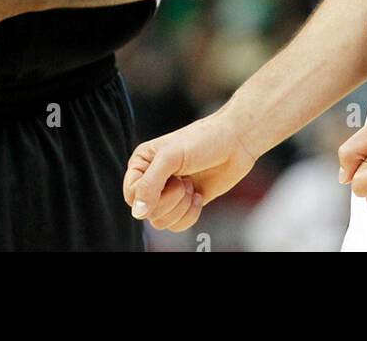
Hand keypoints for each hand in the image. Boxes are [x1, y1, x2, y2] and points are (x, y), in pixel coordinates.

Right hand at [123, 110, 258, 231]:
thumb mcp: (171, 157)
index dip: (147, 195)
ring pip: (161, 222)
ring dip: (180, 207)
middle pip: (147, 212)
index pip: (131, 194)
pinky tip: (199, 195)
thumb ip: (150, 184)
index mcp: (142, 164)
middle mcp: (152, 180)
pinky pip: (178, 225)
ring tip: (191, 186)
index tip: (169, 181)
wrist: (235, 143)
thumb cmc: (203, 141)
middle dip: (170, 200)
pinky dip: (190, 214)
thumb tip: (137, 213)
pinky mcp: (186, 204)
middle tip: (184, 180)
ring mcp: (169, 193)